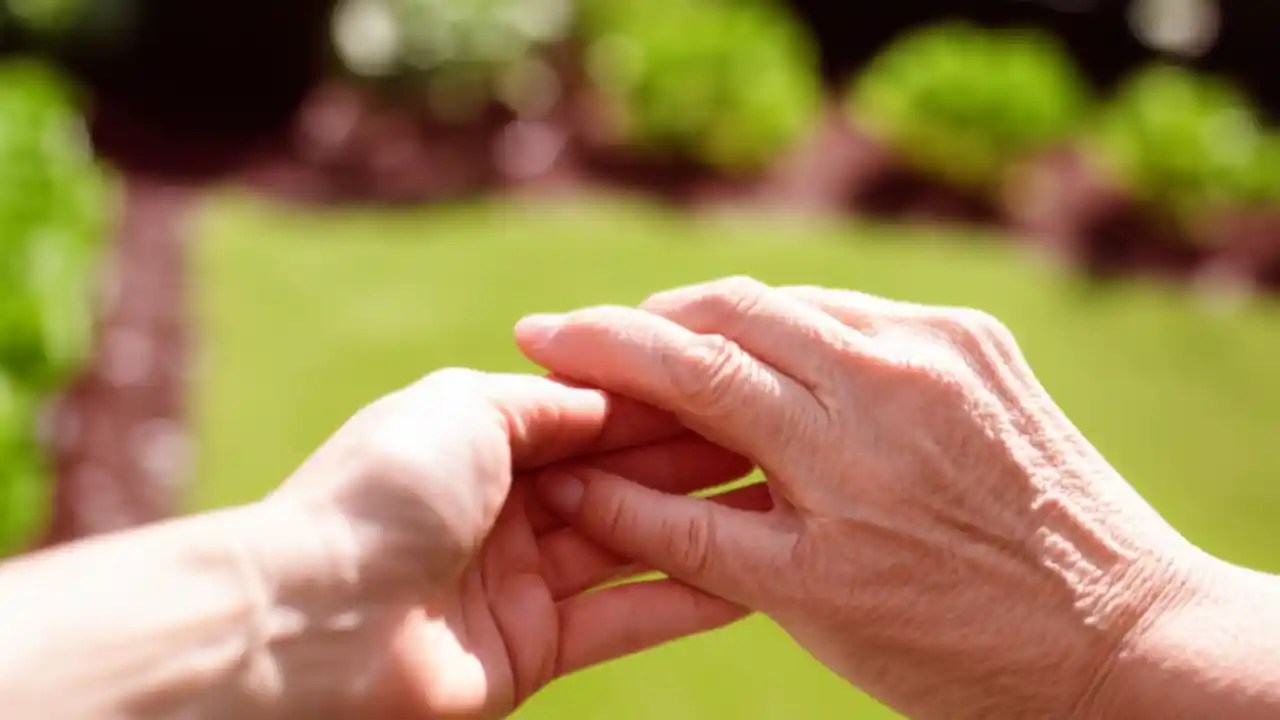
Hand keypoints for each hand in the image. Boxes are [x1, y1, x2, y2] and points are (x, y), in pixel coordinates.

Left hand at [257, 368, 753, 717]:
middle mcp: (505, 508)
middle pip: (619, 479)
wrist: (317, 623)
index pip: (595, 417)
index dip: (665, 407)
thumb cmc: (384, 492)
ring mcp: (519, 581)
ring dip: (699, 527)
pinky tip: (747, 581)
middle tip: (779, 447)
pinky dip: (682, 603)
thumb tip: (617, 386)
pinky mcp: (531, 650)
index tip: (738, 393)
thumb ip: (551, 399)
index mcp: (483, 441)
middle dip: (694, 462)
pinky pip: (622, 620)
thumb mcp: (468, 407)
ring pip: (629, 547)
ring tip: (782, 509)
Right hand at [516, 277, 1200, 717]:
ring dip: (725, 325)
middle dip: (654, 320)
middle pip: (737, 307)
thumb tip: (579, 484)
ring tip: (677, 364)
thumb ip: (683, 533)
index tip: (536, 332)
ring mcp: (944, 344)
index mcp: (844, 451)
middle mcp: (894, 372)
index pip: (693, 365)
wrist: (1120, 637)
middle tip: (597, 348)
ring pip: (796, 301)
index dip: (603, 344)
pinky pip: (857, 313)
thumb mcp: (805, 602)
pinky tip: (776, 370)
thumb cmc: (956, 645)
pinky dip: (799, 333)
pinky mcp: (977, 339)